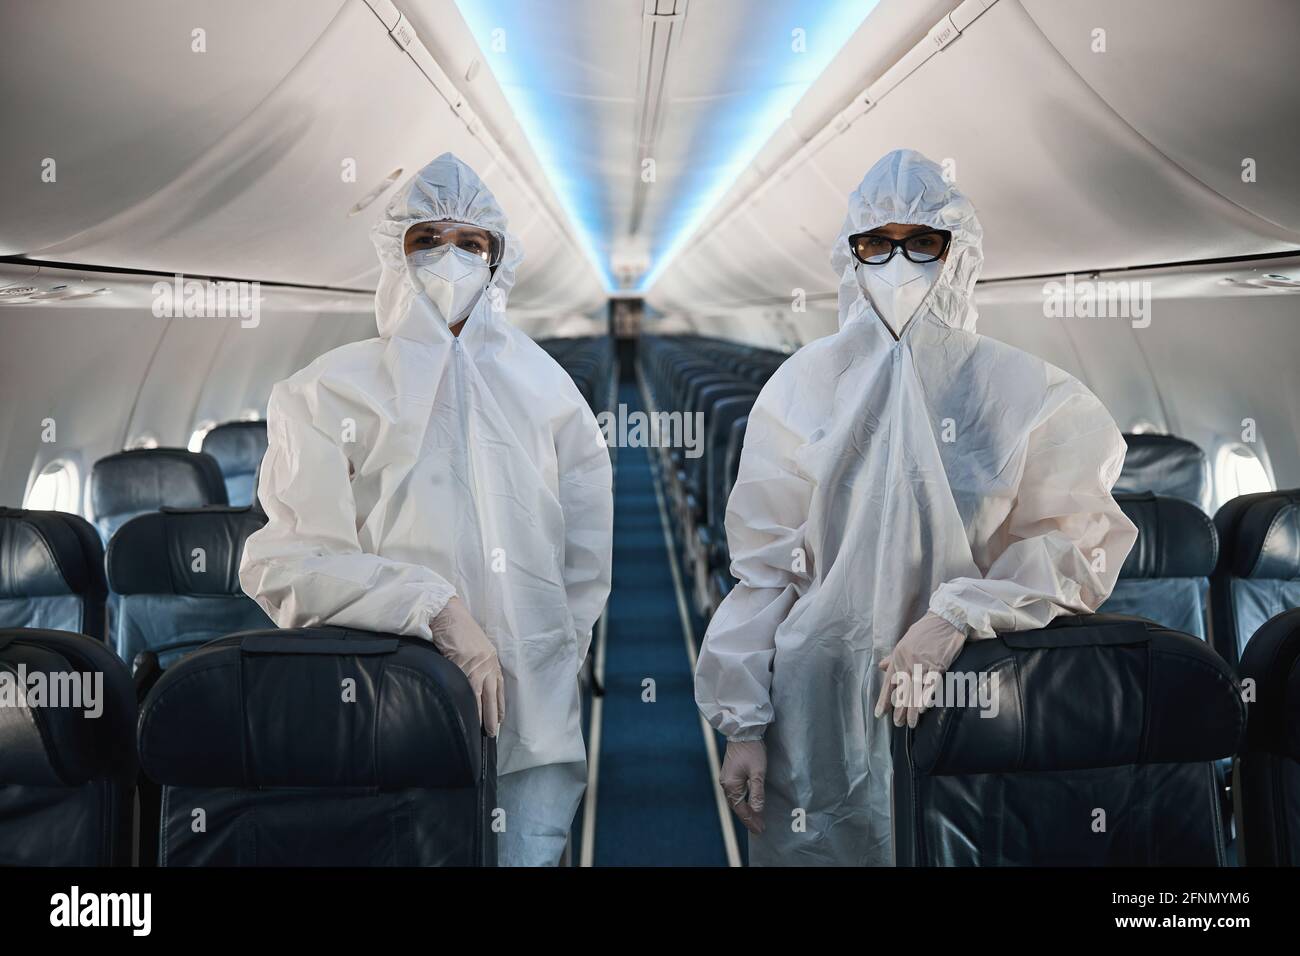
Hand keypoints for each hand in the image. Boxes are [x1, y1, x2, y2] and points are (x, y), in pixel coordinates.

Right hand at [430, 596, 504, 736]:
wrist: (448, 613)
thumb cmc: (458, 628)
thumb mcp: (474, 647)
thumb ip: (477, 663)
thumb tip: (473, 680)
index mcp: (491, 659)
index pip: (499, 688)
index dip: (500, 705)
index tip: (500, 719)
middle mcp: (488, 664)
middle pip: (493, 696)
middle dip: (493, 717)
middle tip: (491, 733)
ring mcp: (476, 666)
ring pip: (481, 697)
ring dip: (481, 715)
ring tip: (479, 731)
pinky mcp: (462, 665)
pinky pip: (464, 689)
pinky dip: (465, 703)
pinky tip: (463, 714)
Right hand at [720, 739, 766, 834]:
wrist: (742, 732)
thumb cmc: (751, 751)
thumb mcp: (758, 772)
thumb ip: (757, 793)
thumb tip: (757, 810)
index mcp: (731, 785)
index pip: (741, 809)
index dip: (751, 820)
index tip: (760, 830)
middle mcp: (725, 784)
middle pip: (736, 807)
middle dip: (748, 818)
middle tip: (759, 828)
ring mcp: (726, 779)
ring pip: (735, 800)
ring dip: (745, 810)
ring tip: (755, 820)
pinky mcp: (729, 774)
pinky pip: (735, 793)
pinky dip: (742, 802)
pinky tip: (748, 804)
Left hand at [874, 611, 966, 728]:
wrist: (946, 618)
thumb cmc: (926, 630)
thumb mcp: (904, 641)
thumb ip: (893, 657)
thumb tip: (881, 667)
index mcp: (898, 656)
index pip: (889, 682)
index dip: (884, 699)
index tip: (880, 714)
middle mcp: (907, 662)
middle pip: (901, 690)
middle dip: (899, 709)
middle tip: (898, 724)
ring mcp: (922, 664)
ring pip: (914, 691)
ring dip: (912, 709)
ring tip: (910, 724)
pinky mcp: (938, 665)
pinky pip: (930, 685)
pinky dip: (925, 698)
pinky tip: (922, 709)